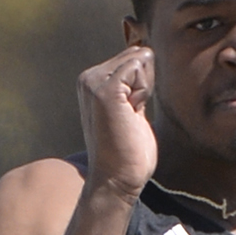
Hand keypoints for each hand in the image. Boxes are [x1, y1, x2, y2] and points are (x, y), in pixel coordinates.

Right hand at [77, 46, 156, 196]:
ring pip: (140, 59)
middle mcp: (88, 77)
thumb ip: (133, 85)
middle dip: (145, 83)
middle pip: (138, 54)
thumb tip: (147, 55)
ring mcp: (94, 82)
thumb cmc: (128, 150)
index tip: (130, 112)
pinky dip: (144, 90)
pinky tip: (133, 112)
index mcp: (91, 81)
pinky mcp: (105, 90)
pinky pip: (138, 67)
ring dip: (145, 88)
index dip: (143, 84)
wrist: (117, 179)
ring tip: (130, 116)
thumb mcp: (131, 108)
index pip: (134, 57)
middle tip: (131, 115)